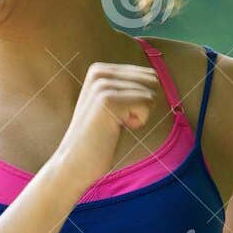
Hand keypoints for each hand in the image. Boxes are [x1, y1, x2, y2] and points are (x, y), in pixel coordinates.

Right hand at [49, 59, 164, 194]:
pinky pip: (146, 105)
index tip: (117, 114)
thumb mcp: (112, 104)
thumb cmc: (99, 138)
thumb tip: (157, 77)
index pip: (149, 74)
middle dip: (143, 105)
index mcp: (99, 70)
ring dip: (139, 116)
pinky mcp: (108, 100)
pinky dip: (138, 122)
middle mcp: (99, 72)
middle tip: (117, 120)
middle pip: (152, 80)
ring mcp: (102, 85)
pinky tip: (114, 129)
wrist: (75, 162)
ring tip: (113, 125)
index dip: (141, 100)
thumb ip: (128, 87)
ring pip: (151, 94)